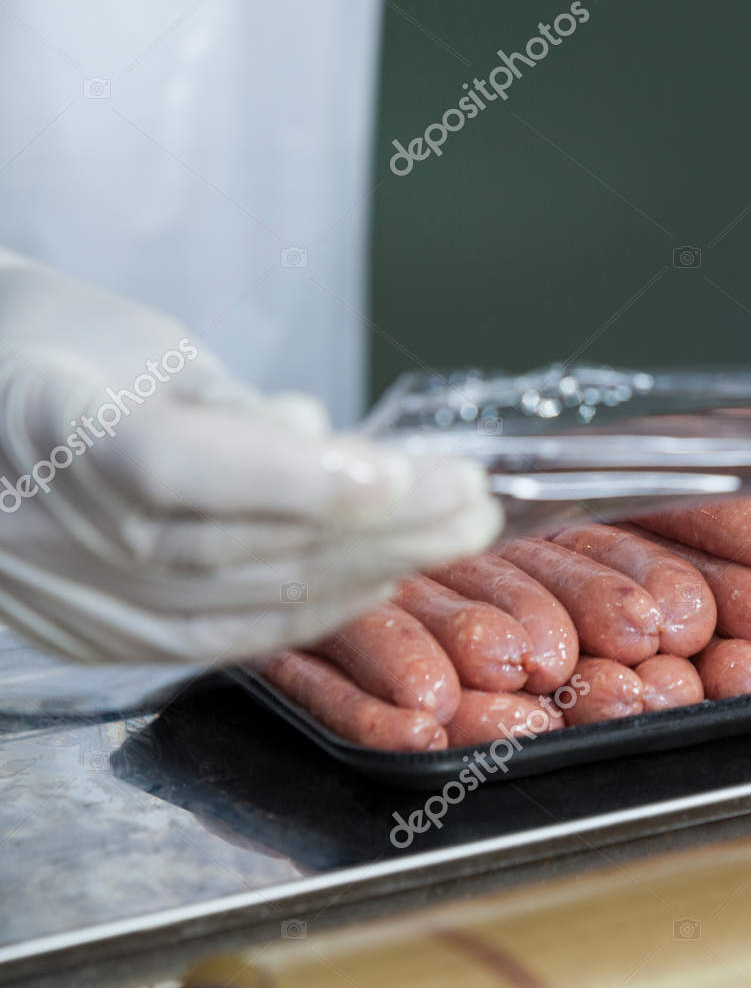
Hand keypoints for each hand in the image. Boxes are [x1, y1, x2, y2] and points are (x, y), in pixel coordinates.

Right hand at [0, 249, 501, 660]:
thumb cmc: (70, 350)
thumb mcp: (148, 348)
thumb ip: (237, 414)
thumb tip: (339, 460)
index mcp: (42, 420)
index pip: (171, 466)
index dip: (289, 478)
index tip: (394, 472)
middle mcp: (36, 524)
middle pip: (228, 545)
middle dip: (373, 525)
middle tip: (469, 499)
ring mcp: (62, 593)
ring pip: (237, 600)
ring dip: (364, 570)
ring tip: (454, 535)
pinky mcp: (93, 634)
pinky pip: (220, 639)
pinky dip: (311, 612)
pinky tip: (383, 581)